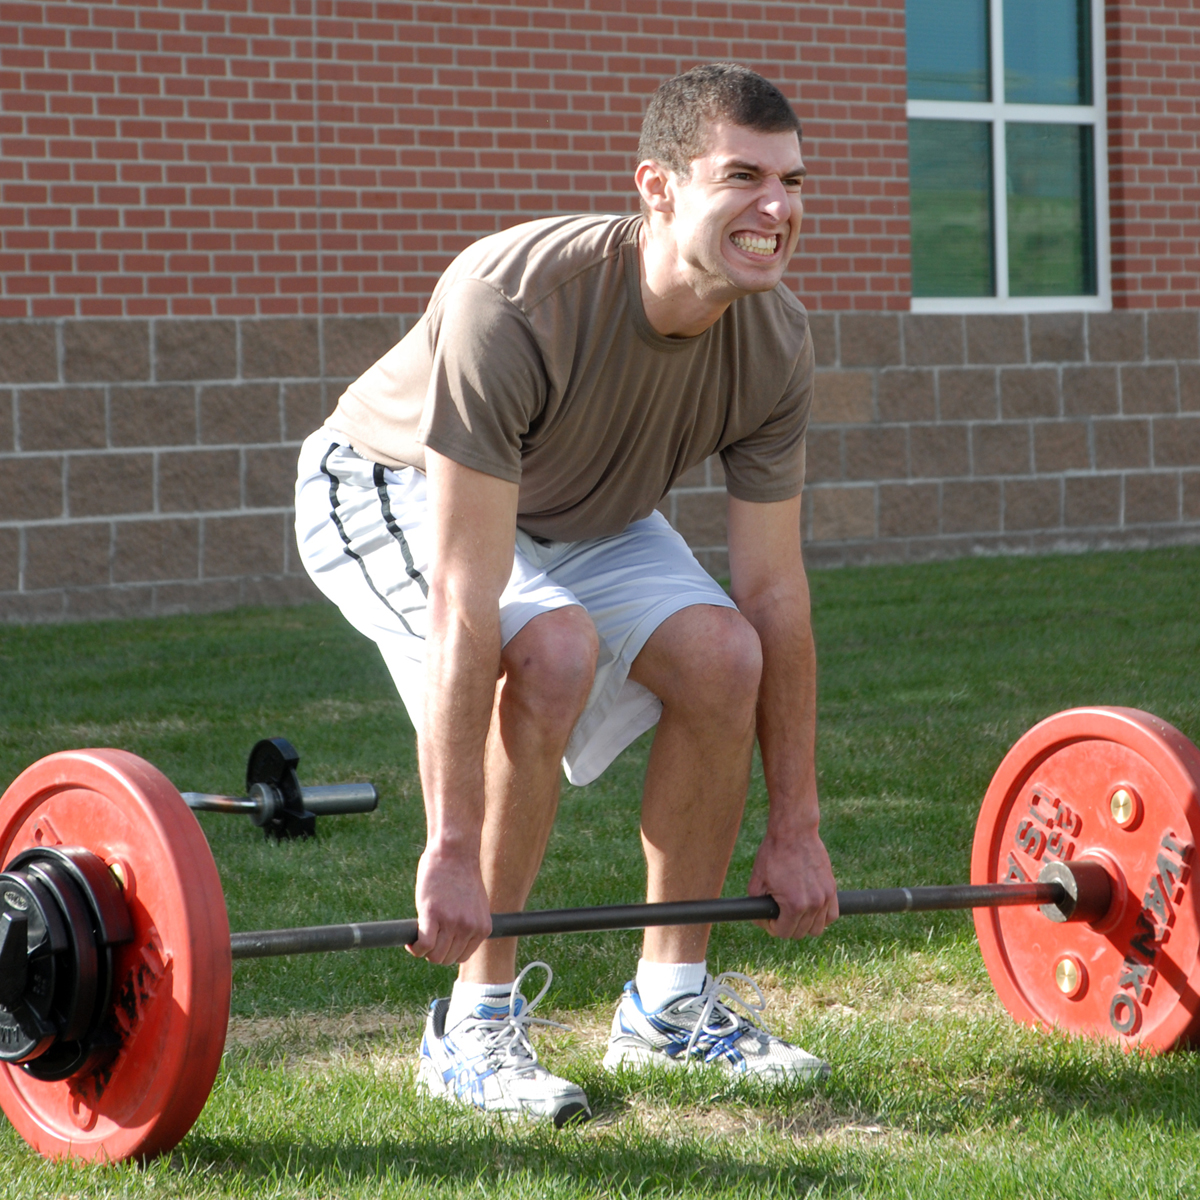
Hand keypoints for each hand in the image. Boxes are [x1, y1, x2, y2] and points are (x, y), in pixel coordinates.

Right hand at [407, 844, 492, 963]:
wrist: (454, 852)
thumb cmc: (461, 874)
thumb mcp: (474, 904)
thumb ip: (468, 923)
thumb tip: (452, 941)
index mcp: (482, 928)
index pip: (461, 956)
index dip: (446, 951)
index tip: (437, 941)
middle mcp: (469, 928)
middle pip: (446, 958)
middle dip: (434, 951)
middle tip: (426, 935)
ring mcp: (452, 923)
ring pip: (434, 956)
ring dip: (423, 949)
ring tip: (418, 934)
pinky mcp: (433, 915)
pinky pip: (423, 945)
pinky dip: (415, 947)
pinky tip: (411, 939)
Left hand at [748, 826, 838, 938]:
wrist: (794, 832)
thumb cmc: (773, 854)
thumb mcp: (756, 882)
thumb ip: (757, 907)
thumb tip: (762, 921)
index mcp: (794, 905)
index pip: (783, 933)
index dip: (772, 927)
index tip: (769, 916)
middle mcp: (813, 904)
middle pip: (800, 933)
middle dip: (786, 925)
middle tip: (778, 911)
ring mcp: (826, 897)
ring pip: (817, 928)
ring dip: (804, 924)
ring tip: (794, 910)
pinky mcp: (832, 889)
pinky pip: (831, 916)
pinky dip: (821, 917)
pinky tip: (810, 909)